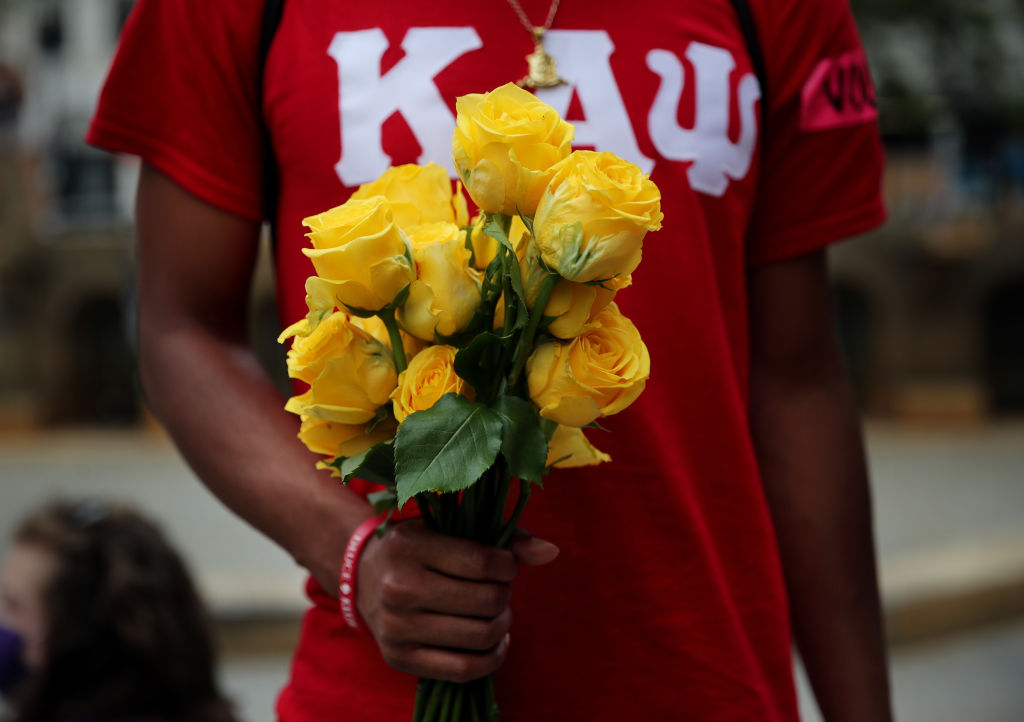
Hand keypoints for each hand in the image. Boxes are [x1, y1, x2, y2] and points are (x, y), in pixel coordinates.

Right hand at [356, 518, 557, 682]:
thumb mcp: (450, 526)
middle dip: (505, 595)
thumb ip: (503, 535)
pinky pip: (465, 670)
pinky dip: (493, 657)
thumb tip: (551, 552)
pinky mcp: (399, 659)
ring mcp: (396, 627)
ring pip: (480, 636)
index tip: (506, 565)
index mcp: (411, 546)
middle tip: (499, 590)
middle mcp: (399, 588)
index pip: (483, 562)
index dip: (509, 565)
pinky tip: (496, 641)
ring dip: (502, 624)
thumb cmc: (420, 545)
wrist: (362, 575)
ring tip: (496, 612)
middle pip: (486, 601)